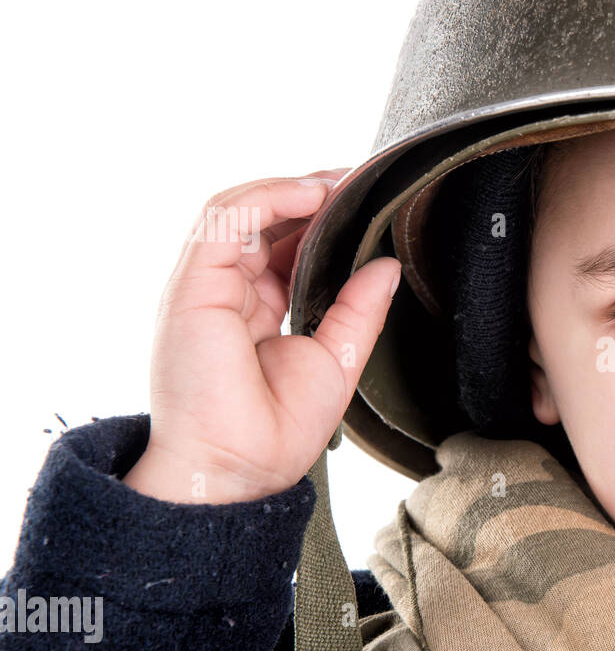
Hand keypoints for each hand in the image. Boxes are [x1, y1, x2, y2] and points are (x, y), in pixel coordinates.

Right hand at [123, 168, 401, 503]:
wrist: (236, 470)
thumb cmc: (276, 431)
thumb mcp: (337, 358)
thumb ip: (359, 308)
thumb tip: (386, 263)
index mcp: (256, 310)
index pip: (285, 247)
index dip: (322, 221)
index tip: (365, 203)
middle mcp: (226, 292)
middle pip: (265, 222)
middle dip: (312, 196)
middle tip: (360, 181)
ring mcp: (205, 286)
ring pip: (242, 210)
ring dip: (293, 188)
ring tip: (342, 181)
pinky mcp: (191, 284)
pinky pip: (225, 218)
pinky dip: (268, 196)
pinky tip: (312, 192)